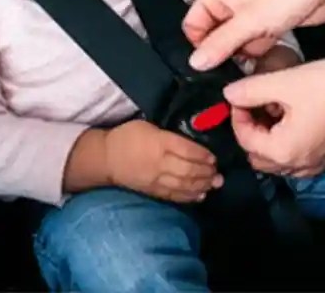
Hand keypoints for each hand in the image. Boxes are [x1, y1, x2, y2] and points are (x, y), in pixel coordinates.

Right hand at [104, 120, 222, 202]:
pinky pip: (174, 195)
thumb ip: (169, 135)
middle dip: (206, 173)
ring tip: (215, 184)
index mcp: (159, 142)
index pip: (187, 150)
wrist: (106, 158)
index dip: (203, 155)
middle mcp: (160, 162)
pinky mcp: (153, 191)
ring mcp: (156, 179)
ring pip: (184, 184)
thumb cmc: (127, 136)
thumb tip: (190, 142)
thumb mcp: (148, 126)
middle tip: (218, 174)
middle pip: (188, 169)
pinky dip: (189, 196)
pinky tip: (201, 195)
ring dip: (202, 185)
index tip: (214, 158)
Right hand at [184, 0, 324, 71]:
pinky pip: (251, 44)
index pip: (192, 25)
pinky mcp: (263, 23)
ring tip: (261, 40)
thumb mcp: (248, 23)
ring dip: (246, 49)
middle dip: (226, 48)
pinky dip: (259, 47)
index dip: (200, 44)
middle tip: (240, 50)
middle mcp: (228, 2)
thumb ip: (219, 44)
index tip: (214, 59)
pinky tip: (272, 39)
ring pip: (233, 43)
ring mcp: (246, 13)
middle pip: (212, 36)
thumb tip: (195, 62)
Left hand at [224, 57, 324, 177]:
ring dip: (269, 136)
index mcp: (283, 151)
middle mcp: (299, 164)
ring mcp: (316, 162)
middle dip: (251, 130)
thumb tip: (229, 94)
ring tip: (276, 106)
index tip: (241, 94)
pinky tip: (295, 113)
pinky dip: (288, 139)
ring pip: (278, 157)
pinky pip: (297, 154)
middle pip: (258, 155)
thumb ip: (249, 90)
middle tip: (255, 102)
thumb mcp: (282, 82)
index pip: (245, 140)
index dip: (237, 115)